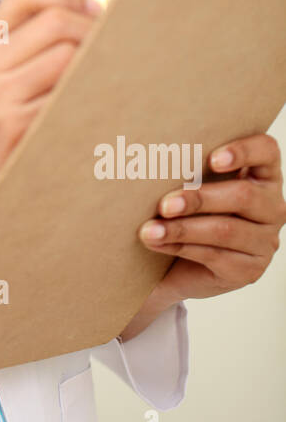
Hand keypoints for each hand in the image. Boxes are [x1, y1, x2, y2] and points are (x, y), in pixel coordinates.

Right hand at [0, 0, 102, 210]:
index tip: (93, 9)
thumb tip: (94, 13)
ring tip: (106, 75)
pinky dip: (91, 95)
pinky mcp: (18, 125)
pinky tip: (96, 103)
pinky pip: (70, 96)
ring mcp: (0, 96)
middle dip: (93, 28)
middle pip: (55, 22)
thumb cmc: (3, 124)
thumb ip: (32, 42)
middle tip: (114, 43)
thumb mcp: (1, 76)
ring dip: (96, 63)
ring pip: (68, 56)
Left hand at [138, 132, 285, 305]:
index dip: (244, 151)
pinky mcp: (249, 270)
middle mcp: (271, 206)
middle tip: (165, 204)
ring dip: (182, 228)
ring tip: (150, 229)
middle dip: (199, 199)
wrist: (173, 264)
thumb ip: (185, 168)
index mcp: (261, 174)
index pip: (266, 151)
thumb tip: (150, 157)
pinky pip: (215, 255)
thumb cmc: (183, 211)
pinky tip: (157, 243)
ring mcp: (264, 241)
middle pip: (243, 195)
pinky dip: (180, 247)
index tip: (212, 159)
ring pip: (225, 230)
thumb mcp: (188, 184)